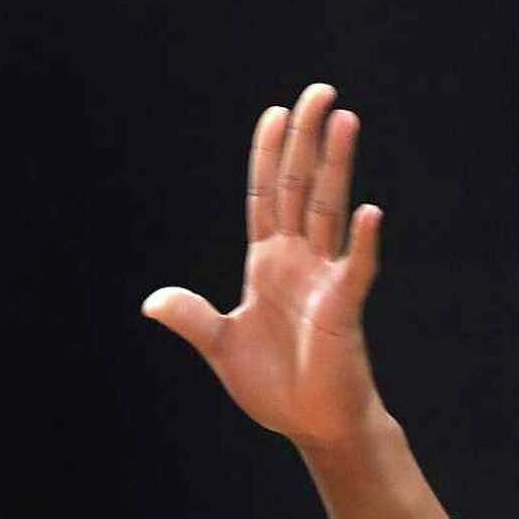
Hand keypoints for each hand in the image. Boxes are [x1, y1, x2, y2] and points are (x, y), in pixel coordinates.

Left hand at [144, 83, 386, 451]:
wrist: (313, 426)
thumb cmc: (277, 387)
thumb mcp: (222, 348)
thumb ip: (193, 318)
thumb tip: (151, 302)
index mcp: (268, 265)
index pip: (266, 197)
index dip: (269, 155)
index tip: (276, 112)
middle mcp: (299, 262)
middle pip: (301, 188)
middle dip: (307, 140)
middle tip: (320, 92)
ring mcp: (325, 281)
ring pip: (330, 211)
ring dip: (337, 167)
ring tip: (345, 121)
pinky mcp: (344, 310)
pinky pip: (355, 270)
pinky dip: (361, 244)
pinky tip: (367, 213)